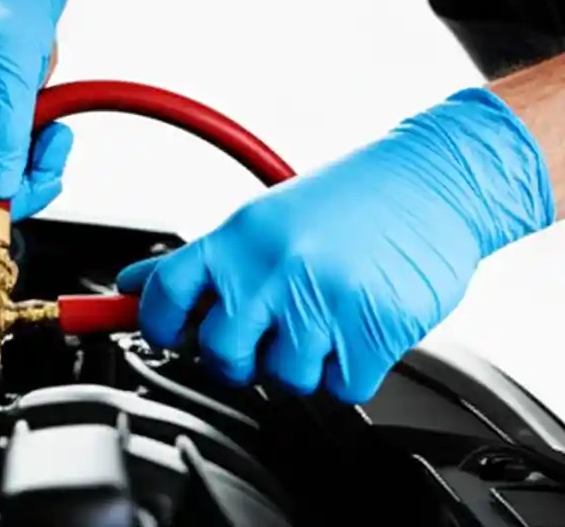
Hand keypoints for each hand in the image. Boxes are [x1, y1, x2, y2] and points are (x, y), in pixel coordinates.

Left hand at [117, 88, 553, 402]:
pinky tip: (354, 331)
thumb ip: (199, 260)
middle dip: (238, 356)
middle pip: (221, 354)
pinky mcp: (373, 332)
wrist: (436, 181)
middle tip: (263, 333)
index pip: (164, 295)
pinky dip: (348, 371)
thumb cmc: (350, 200)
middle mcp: (274, 269)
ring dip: (301, 363)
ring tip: (321, 319)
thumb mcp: (262, 219)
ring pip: (283, 379)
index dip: (158, 323)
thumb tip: (133, 285)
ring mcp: (324, 303)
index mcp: (238, 237)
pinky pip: (340, 387)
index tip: (169, 331)